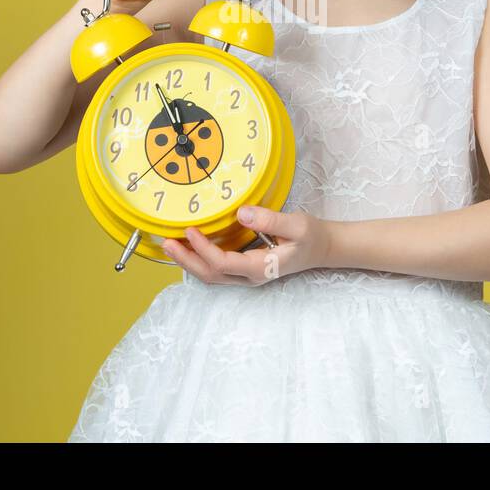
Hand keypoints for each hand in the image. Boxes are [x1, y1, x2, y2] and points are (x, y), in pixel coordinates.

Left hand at [161, 205, 330, 285]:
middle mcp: (250, 276)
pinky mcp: (245, 267)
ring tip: (171, 245)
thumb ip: (270, 219)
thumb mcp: (297, 225)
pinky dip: (200, 259)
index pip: (223, 263)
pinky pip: (217, 268)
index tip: (191, 230)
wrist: (322, 248)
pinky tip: (190, 246)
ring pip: (211, 275)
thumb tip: (242, 213)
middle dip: (186, 260)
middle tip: (166, 243)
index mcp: (260, 267)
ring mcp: (246, 274)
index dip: (203, 249)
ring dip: (190, 261)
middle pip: (210, 275)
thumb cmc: (311, 237)